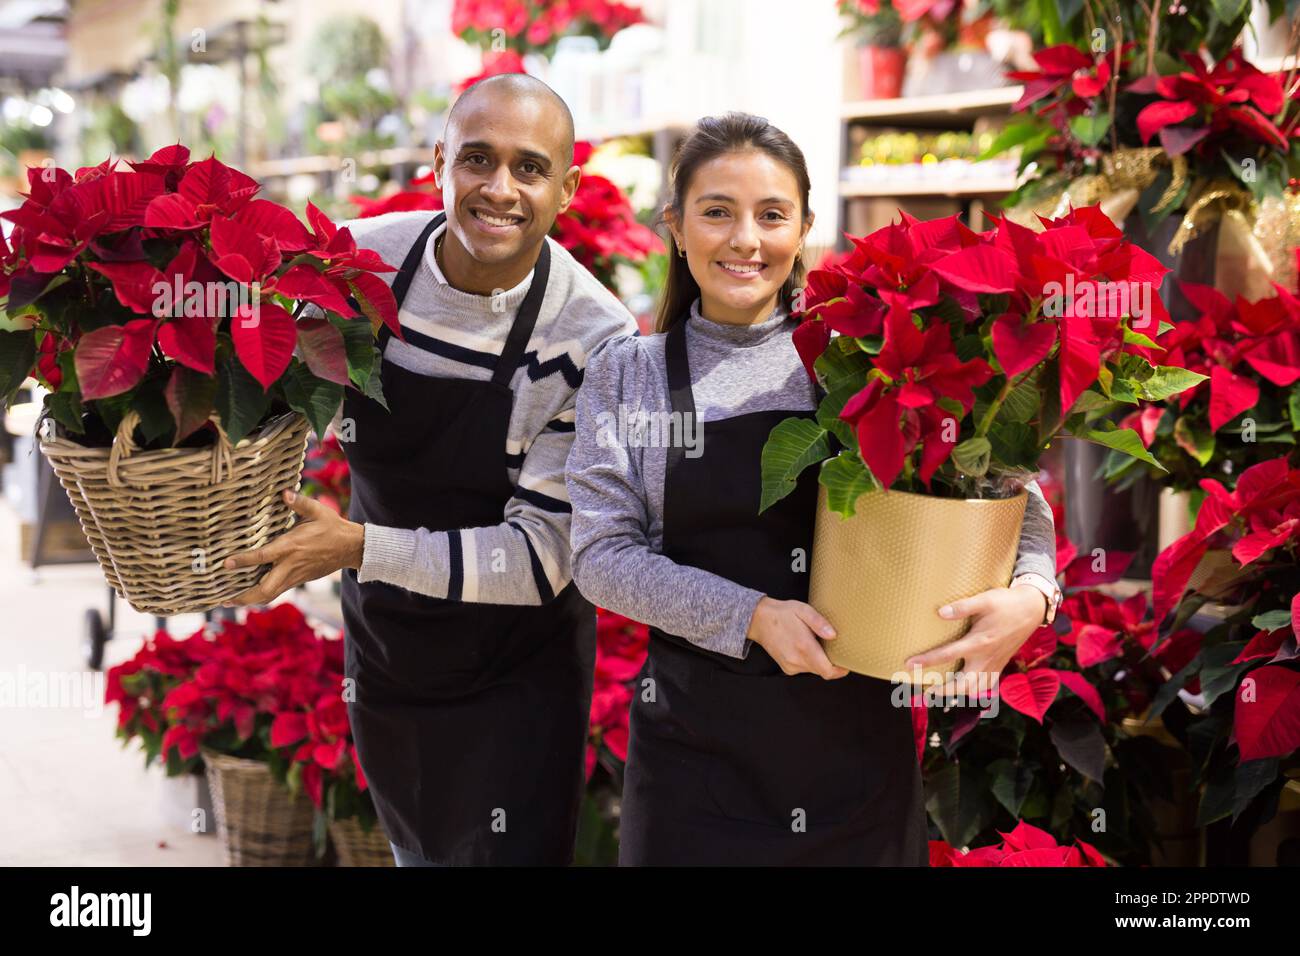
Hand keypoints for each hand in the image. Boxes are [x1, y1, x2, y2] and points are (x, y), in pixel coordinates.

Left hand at [221, 489, 365, 606]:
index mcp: (291, 547)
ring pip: (270, 595)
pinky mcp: (298, 580)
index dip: (243, 561)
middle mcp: (291, 565)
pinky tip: (250, 593)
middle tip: (224, 597)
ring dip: (250, 600)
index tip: (226, 563)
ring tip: (231, 600)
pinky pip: (277, 591)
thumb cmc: (333, 527)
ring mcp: (295, 576)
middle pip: (264, 589)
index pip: (262, 557)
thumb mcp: (317, 511)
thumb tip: (284, 492)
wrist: (351, 547)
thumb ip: (299, 502)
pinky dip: (262, 595)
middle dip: (244, 596)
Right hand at [746, 596, 847, 679]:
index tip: (846, 663)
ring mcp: (790, 666)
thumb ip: (819, 622)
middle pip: (822, 671)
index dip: (840, 670)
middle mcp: (797, 660)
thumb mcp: (804, 610)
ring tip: (816, 645)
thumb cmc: (783, 614)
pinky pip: (804, 669)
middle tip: (833, 649)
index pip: (827, 670)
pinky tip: (805, 648)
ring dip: (819, 662)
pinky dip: (809, 662)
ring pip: (814, 670)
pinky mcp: (786, 668)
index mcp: (804, 646)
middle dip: (831, 664)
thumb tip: (833, 635)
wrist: (759, 620)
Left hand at [904, 585, 1047, 697]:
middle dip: (944, 691)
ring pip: (976, 689)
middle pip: (963, 685)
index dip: (927, 661)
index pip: (948, 655)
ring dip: (959, 693)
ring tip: (942, 691)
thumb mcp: (985, 600)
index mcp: (979, 642)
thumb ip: (963, 606)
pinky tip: (965, 687)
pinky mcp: (1000, 665)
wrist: (1031, 609)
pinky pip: (987, 685)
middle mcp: (987, 658)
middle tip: (926, 689)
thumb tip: (940, 612)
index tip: (909, 664)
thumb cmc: (1005, 603)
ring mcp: (995, 664)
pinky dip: (975, 690)